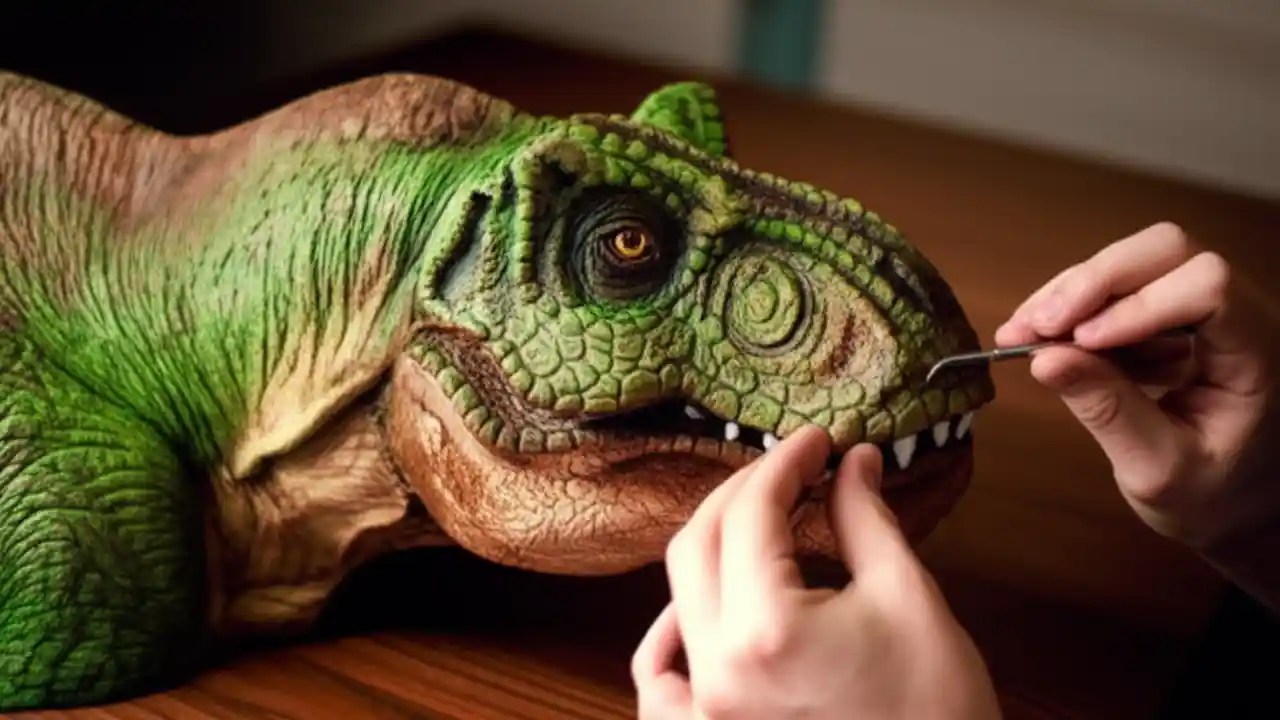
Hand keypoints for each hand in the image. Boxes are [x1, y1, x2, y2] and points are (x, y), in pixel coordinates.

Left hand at [631, 426, 1000, 718]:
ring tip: (762, 519)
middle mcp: (717, 669)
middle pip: (698, 544)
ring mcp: (706, 708)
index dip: (784, 463)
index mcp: (765, 630)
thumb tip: (853, 461)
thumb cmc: (937, 707)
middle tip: (793, 468)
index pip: (751, 515)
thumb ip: (865, 519)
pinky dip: (667, 634)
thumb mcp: (907, 597)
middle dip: (743, 493)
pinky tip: (692, 608)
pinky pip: (661, 678)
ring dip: (713, 545)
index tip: (815, 442)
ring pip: (678, 596)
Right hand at [995, 222, 1279, 574]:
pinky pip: (1117, 291)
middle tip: (1037, 325)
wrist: (1235, 504)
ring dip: (1071, 292)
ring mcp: (1200, 310)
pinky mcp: (1168, 315)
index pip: (1208, 287)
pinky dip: (1072, 309)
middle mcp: (1237, 312)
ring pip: (1134, 263)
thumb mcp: (1159, 470)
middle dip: (1094, 281)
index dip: (1140, 304)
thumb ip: (1108, 412)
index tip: (1082, 342)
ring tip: (1019, 333)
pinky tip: (1036, 339)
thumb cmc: (1213, 496)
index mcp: (1256, 352)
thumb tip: (1043, 360)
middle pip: (1167, 251)